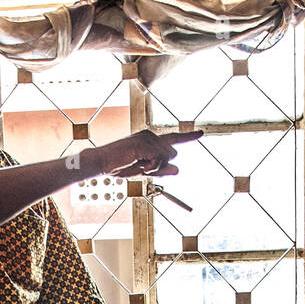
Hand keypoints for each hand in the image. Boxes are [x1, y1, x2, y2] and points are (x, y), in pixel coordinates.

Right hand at [87, 128, 203, 178]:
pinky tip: (140, 165)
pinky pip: (158, 159)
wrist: (102, 163)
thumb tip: (178, 170)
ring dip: (155, 167)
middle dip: (161, 165)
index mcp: (151, 140)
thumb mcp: (144, 170)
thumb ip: (161, 169)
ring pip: (167, 156)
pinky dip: (151, 167)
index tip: (201, 133)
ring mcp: (147, 138)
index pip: (173, 137)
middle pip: (172, 153)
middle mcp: (151, 135)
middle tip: (143, 168)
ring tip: (139, 166)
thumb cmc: (120, 165)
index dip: (188, 137)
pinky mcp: (143, 144)